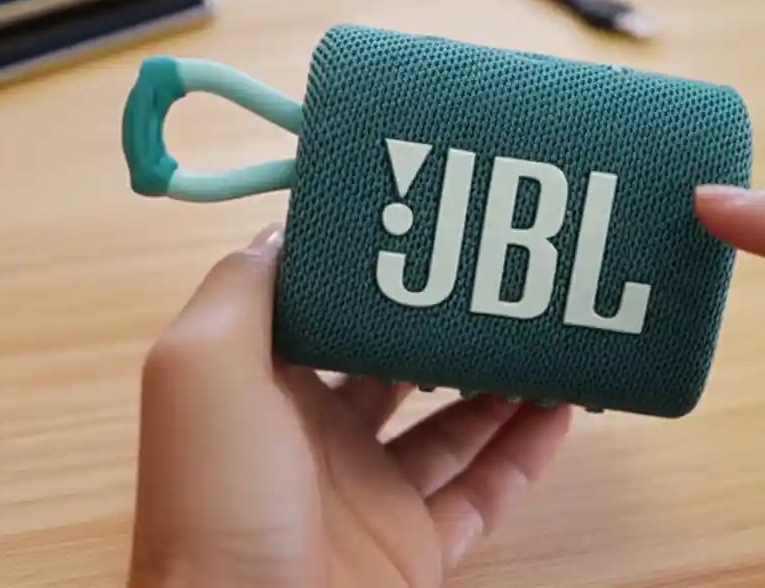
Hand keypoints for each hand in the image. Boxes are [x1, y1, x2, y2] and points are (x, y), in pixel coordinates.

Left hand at [126, 225, 571, 587]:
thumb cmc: (219, 495)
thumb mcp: (201, 364)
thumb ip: (244, 285)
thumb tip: (291, 224)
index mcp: (260, 386)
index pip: (323, 309)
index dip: (371, 267)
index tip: (431, 215)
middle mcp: (313, 434)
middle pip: (395, 363)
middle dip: (446, 320)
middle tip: (508, 271)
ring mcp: (367, 494)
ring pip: (450, 425)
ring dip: (499, 381)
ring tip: (550, 330)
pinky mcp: (414, 549)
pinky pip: (482, 493)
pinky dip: (524, 452)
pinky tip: (562, 406)